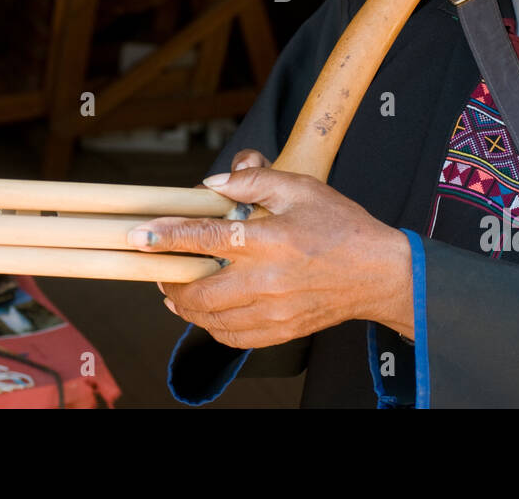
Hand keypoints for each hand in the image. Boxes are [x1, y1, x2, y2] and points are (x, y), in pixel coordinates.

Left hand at [128, 150, 413, 348]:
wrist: (378, 273)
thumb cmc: (340, 226)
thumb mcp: (300, 187)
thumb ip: (254, 180)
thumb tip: (214, 184)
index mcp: (269, 240)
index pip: (206, 237)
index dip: (168, 236)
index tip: (140, 236)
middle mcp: (267, 281)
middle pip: (198, 291)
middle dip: (169, 281)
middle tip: (159, 268)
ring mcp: (273, 312)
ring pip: (210, 319)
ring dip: (185, 305)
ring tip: (178, 289)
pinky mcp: (280, 332)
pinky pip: (231, 337)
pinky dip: (210, 325)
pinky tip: (206, 311)